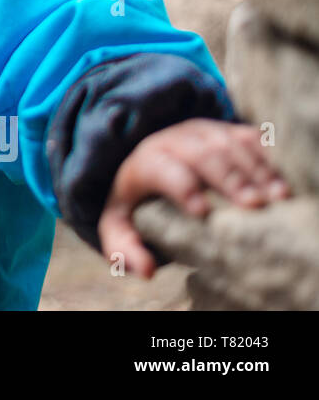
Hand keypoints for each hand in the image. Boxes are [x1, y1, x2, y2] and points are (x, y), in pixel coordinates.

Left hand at [97, 118, 290, 278]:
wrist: (149, 162)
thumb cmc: (137, 201)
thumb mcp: (119, 225)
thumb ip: (124, 248)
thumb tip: (147, 270)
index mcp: (146, 162)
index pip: (162, 170)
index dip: (182, 188)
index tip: (202, 212)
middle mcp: (175, 141)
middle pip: (202, 155)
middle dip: (228, 179)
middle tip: (253, 205)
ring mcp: (204, 133)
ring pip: (230, 144)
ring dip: (256, 170)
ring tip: (277, 197)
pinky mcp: (228, 132)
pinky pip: (250, 138)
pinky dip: (268, 157)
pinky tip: (282, 181)